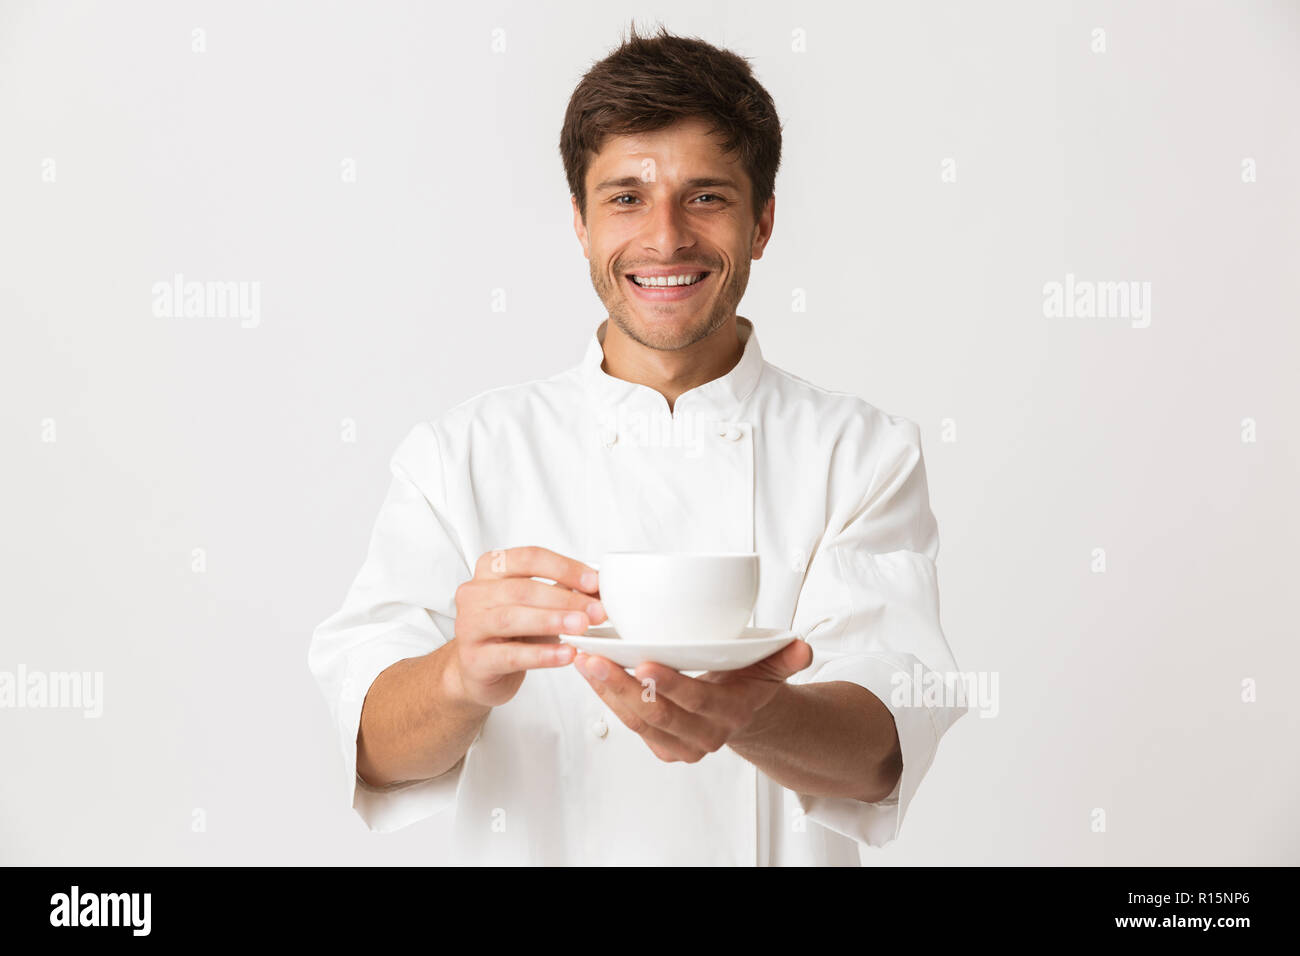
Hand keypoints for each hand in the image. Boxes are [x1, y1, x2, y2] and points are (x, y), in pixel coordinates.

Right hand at [449, 546, 604, 708]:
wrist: (477, 671)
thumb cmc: (508, 633)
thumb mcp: (532, 605)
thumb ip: (561, 592)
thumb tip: (599, 590)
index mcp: (490, 570)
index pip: (529, 558)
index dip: (564, 568)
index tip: (594, 582)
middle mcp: (475, 594)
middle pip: (522, 589)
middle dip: (565, 599)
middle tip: (596, 610)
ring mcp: (470, 626)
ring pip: (512, 619)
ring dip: (552, 621)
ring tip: (582, 627)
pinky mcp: (474, 660)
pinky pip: (511, 655)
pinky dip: (542, 655)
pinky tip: (565, 654)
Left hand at [574, 639, 812, 761]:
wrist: (742, 717)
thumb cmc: (749, 684)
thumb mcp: (771, 669)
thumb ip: (784, 658)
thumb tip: (802, 647)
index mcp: (729, 714)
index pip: (696, 701)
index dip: (669, 684)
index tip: (645, 662)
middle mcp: (702, 736)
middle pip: (655, 714)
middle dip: (621, 687)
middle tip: (595, 660)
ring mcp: (678, 745)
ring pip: (635, 721)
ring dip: (605, 692)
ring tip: (583, 661)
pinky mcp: (659, 746)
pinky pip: (627, 722)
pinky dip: (606, 697)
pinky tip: (590, 673)